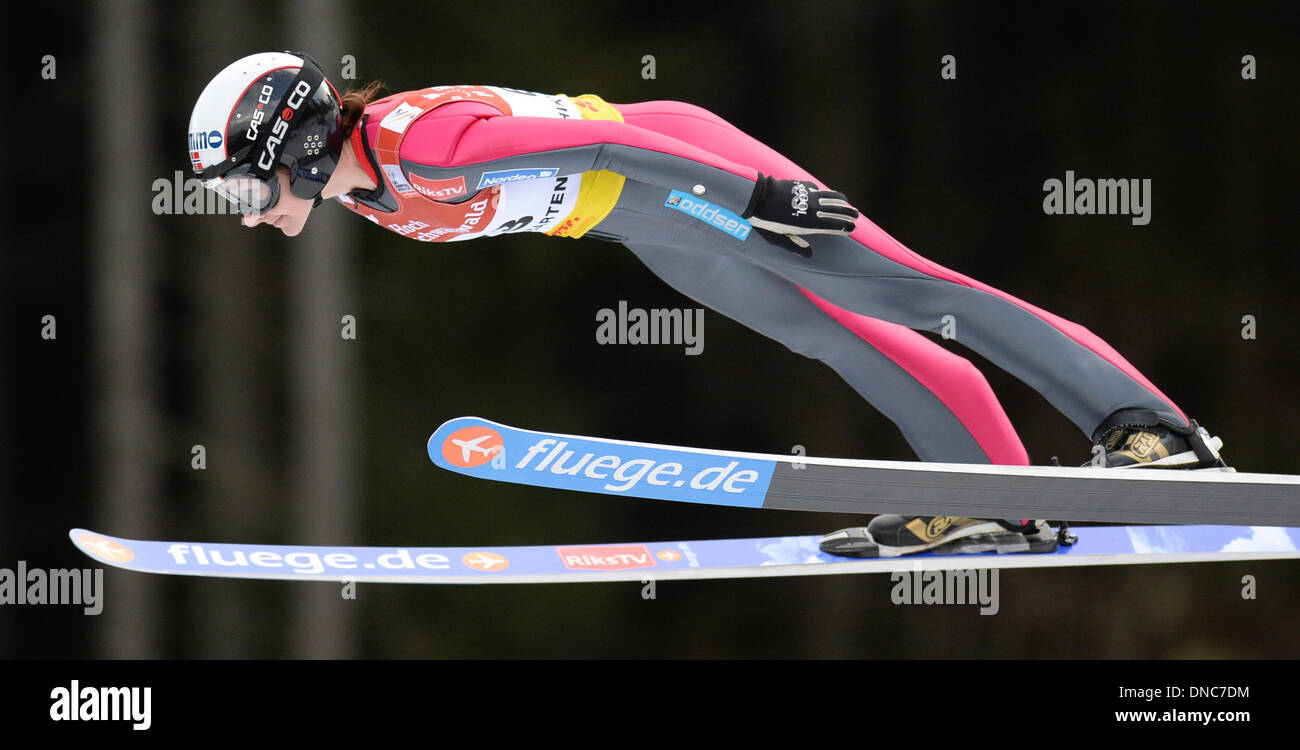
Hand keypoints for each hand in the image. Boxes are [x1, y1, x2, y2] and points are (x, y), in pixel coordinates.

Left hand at [742, 173, 858, 255]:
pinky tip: (822, 193)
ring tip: (846, 203)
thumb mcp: (777, 238)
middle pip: (835, 210)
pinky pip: (815, 188)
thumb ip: (794, 245)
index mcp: (808, 223)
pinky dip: (821, 192)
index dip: (844, 227)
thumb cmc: (764, 220)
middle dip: (848, 213)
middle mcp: (811, 208)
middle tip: (856, 216)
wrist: (756, 196)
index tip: (852, 229)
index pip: (833, 226)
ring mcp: (806, 195)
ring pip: (829, 196)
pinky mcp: (800, 185)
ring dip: (840, 200)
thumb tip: (809, 253)